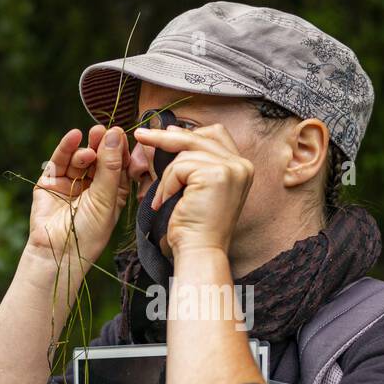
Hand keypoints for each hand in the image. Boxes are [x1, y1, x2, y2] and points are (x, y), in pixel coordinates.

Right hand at [26, 124, 129, 268]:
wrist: (57, 252)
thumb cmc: (88, 233)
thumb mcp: (105, 199)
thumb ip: (110, 166)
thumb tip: (114, 134)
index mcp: (113, 192)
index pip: (120, 164)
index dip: (120, 149)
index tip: (121, 134)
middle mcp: (93, 185)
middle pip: (100, 157)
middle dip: (103, 144)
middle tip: (104, 132)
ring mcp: (72, 182)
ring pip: (81, 157)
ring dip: (86, 147)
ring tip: (90, 142)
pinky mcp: (52, 180)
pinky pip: (60, 160)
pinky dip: (67, 147)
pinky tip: (74, 137)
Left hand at [134, 123, 253, 257]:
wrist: (199, 251)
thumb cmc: (194, 227)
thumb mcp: (196, 188)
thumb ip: (193, 162)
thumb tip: (172, 131)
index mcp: (240, 168)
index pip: (215, 135)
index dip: (188, 132)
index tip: (164, 133)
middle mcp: (241, 166)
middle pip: (199, 136)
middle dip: (166, 136)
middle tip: (141, 135)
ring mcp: (232, 169)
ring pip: (185, 152)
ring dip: (167, 175)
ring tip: (162, 198)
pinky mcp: (218, 175)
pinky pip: (179, 166)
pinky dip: (167, 184)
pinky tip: (165, 201)